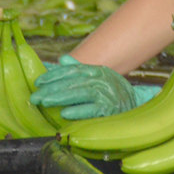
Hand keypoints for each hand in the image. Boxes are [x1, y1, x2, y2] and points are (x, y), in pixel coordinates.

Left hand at [29, 55, 159, 119]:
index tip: (38, 81)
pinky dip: (78, 111)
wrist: (138, 106)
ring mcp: (106, 94)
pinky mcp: (110, 110)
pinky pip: (91, 110)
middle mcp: (102, 80)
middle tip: (35, 96)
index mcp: (98, 71)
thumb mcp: (100, 77)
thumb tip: (61, 60)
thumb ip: (79, 69)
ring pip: (79, 94)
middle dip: (51, 88)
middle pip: (73, 82)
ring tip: (44, 101)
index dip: (54, 75)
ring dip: (60, 98)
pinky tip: (64, 113)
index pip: (73, 70)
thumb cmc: (114, 93)